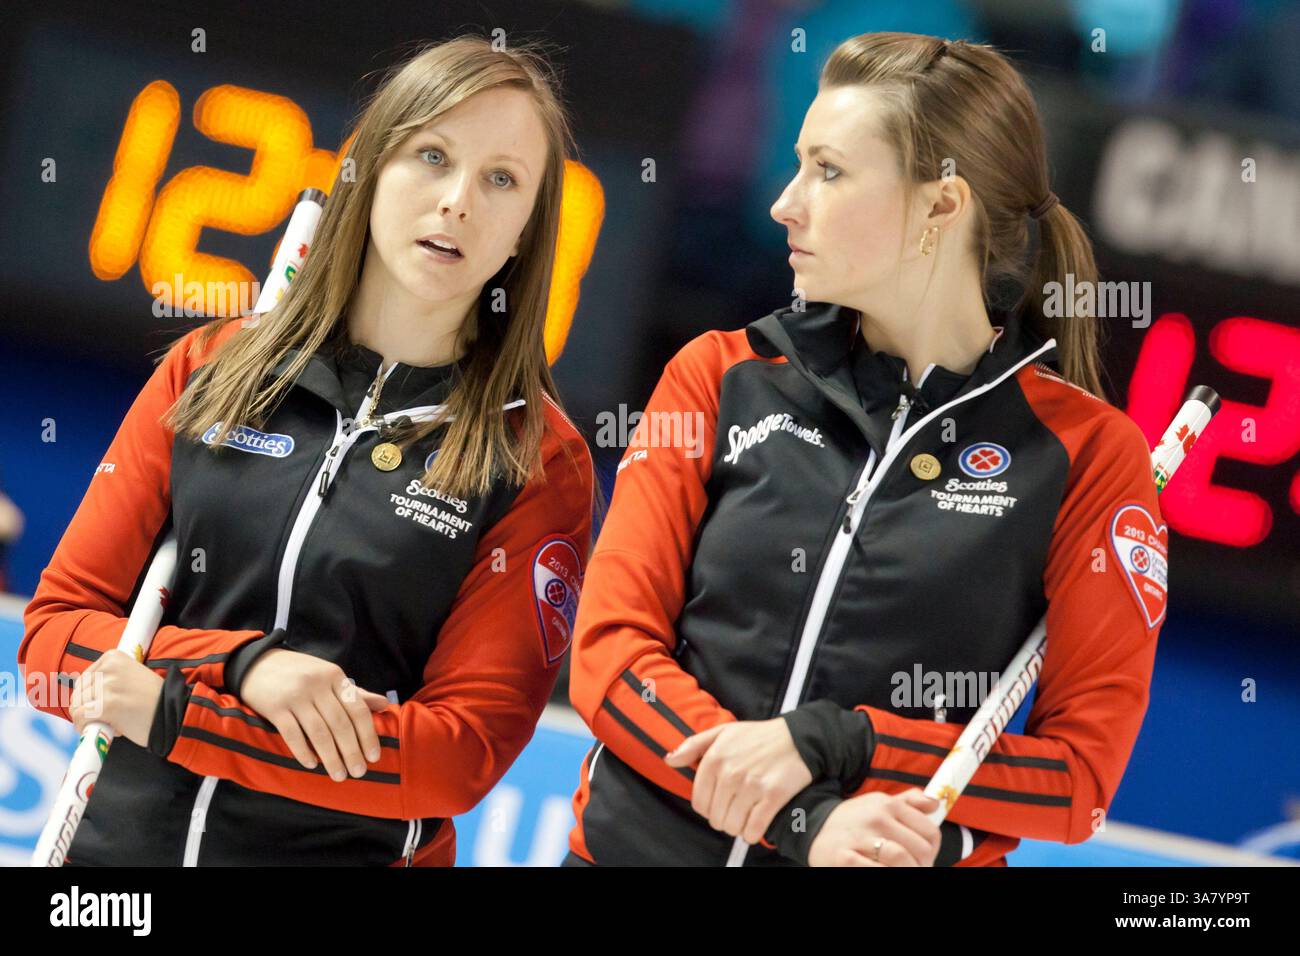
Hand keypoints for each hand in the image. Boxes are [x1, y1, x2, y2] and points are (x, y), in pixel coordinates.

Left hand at [70, 649, 163, 748]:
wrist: (174, 714)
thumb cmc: (154, 701)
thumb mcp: (131, 678)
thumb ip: (110, 680)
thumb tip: (83, 696)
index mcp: (114, 657)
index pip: (86, 678)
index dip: (89, 696)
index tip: (99, 706)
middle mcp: (110, 667)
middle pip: (79, 692)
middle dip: (86, 708)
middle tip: (105, 717)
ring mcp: (108, 686)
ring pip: (77, 705)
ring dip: (87, 719)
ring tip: (107, 722)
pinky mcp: (107, 704)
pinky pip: (81, 716)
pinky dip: (84, 726)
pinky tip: (98, 729)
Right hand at [239, 648, 390, 780]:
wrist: (256, 664)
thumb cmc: (299, 673)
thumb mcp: (328, 676)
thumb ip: (355, 693)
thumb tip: (384, 705)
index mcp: (334, 676)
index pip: (357, 709)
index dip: (368, 735)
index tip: (374, 757)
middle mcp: (317, 685)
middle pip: (340, 724)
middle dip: (352, 751)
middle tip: (359, 772)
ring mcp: (295, 696)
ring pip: (318, 732)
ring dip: (331, 758)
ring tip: (339, 775)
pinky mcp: (275, 707)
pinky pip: (292, 735)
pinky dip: (303, 752)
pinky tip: (312, 765)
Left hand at [665, 719, 812, 842]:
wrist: (798, 737)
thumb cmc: (758, 736)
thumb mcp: (723, 732)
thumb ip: (693, 745)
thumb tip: (669, 760)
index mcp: (714, 759)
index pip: (699, 803)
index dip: (708, 809)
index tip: (719, 804)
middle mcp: (730, 773)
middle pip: (715, 818)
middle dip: (724, 818)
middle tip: (736, 809)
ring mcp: (751, 786)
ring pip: (732, 826)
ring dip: (738, 827)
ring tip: (746, 815)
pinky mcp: (772, 796)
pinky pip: (753, 830)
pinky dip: (753, 833)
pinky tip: (757, 824)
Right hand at [808, 790, 941, 866]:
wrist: (811, 828)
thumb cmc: (853, 821)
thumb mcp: (877, 804)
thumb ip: (907, 802)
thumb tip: (935, 804)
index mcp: (887, 804)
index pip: (929, 831)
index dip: (934, 850)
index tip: (927, 858)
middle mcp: (876, 818)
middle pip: (919, 848)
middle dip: (923, 865)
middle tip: (917, 869)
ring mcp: (860, 838)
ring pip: (901, 859)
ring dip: (909, 870)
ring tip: (903, 872)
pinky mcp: (845, 858)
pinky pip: (879, 871)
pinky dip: (887, 873)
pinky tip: (883, 871)